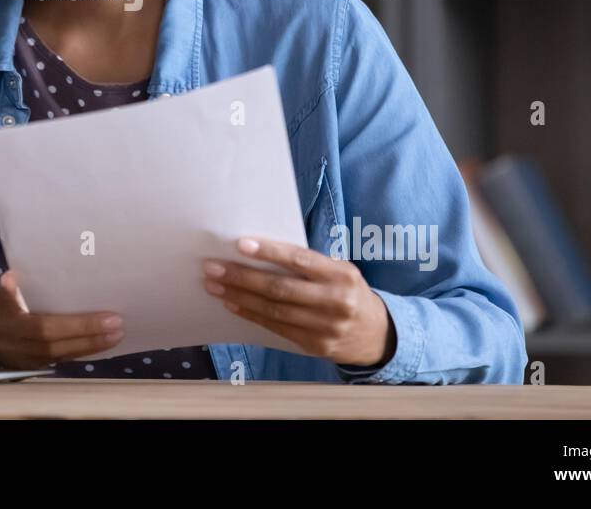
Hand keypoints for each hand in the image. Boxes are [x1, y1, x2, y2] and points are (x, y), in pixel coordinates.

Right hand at [0, 270, 125, 369]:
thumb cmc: (2, 312)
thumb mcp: (0, 298)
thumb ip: (8, 289)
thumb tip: (11, 276)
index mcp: (12, 326)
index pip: (44, 327)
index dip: (73, 325)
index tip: (101, 314)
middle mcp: (21, 346)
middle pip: (58, 343)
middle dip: (89, 334)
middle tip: (117, 323)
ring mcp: (31, 360)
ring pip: (64, 355)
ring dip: (93, 345)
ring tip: (118, 334)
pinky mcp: (41, 366)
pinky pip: (66, 359)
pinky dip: (87, 352)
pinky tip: (106, 343)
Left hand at [203, 236, 395, 368]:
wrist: (377, 334)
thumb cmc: (348, 291)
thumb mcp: (340, 271)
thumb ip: (308, 264)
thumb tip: (260, 251)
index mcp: (342, 274)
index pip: (300, 260)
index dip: (269, 253)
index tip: (240, 244)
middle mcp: (335, 301)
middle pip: (281, 288)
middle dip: (242, 277)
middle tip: (213, 267)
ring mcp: (326, 327)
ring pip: (274, 310)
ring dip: (240, 297)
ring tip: (214, 286)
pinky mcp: (316, 345)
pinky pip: (277, 328)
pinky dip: (252, 315)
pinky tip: (232, 305)